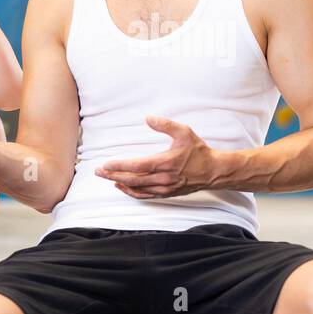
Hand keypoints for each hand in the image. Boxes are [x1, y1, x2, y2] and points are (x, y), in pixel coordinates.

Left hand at [95, 115, 215, 197]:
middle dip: (113, 175)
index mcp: (165, 162)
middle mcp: (162, 178)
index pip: (136, 165)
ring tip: (108, 178)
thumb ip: (165, 125)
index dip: (119, 165)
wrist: (213, 171)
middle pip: (132, 179)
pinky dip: (132, 192)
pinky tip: (124, 187)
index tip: (106, 164)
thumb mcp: (184, 132)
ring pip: (137, 189)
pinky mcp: (167, 193)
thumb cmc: (198, 151)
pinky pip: (145, 195)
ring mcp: (164, 188)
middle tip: (99, 172)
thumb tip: (148, 118)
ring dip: (121, 184)